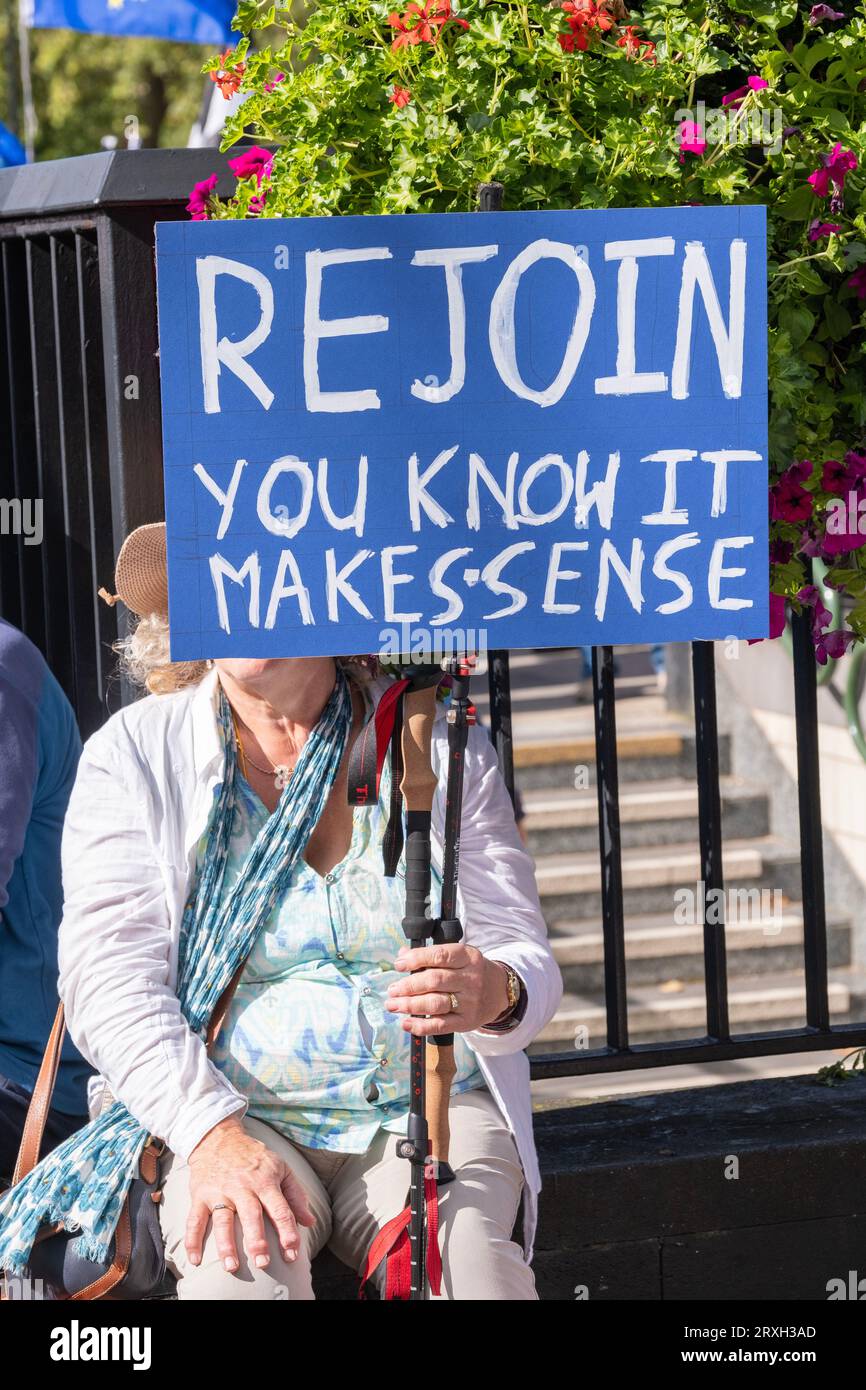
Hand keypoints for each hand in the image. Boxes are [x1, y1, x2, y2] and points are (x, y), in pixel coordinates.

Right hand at [186, 1116, 315, 1272]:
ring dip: (226, 1244)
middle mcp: (243, 1187)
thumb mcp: (280, 1168)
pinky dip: (192, 1239)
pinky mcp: (200, 1195)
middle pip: (251, 1216)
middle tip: (263, 1262)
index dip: (287, 1232)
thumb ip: (295, 1195)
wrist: (220, 1138)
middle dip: (257, 1240)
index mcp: (265, 1181)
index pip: (280, 1209)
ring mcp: (220, 1191)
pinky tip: (195, 1259)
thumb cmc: (255, 1158)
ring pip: (223, 1220)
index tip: (292, 1253)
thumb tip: (309, 1221)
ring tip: (231, 1267)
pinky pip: (195, 1219)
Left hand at [385, 942, 510, 1034]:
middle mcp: (470, 979)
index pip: (440, 956)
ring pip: (435, 1004)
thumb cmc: (470, 971)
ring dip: (410, 1005)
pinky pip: (440, 1025)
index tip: (399, 964)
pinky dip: (420, 1026)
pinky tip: (405, 1023)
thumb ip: (431, 956)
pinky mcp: (466, 1021)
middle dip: (408, 986)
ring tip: (392, 1005)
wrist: (499, 991)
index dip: (417, 959)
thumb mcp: (458, 957)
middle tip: (392, 990)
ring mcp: (469, 1002)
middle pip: (434, 981)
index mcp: (468, 957)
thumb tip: (402, 954)